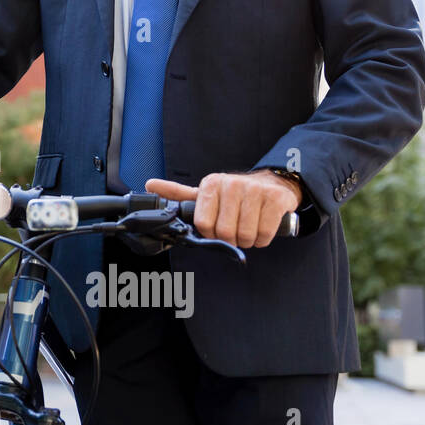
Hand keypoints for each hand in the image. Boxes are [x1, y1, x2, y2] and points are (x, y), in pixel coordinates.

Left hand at [143, 171, 301, 247]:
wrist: (272, 184)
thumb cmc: (235, 195)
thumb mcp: (206, 193)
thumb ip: (178, 194)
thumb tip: (149, 186)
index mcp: (211, 184)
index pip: (203, 224)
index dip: (210, 233)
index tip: (216, 229)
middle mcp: (231, 184)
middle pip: (224, 232)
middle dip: (231, 238)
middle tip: (235, 230)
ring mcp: (254, 190)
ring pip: (245, 235)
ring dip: (248, 240)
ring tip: (249, 227)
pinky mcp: (275, 199)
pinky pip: (264, 234)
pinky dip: (263, 239)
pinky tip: (262, 227)